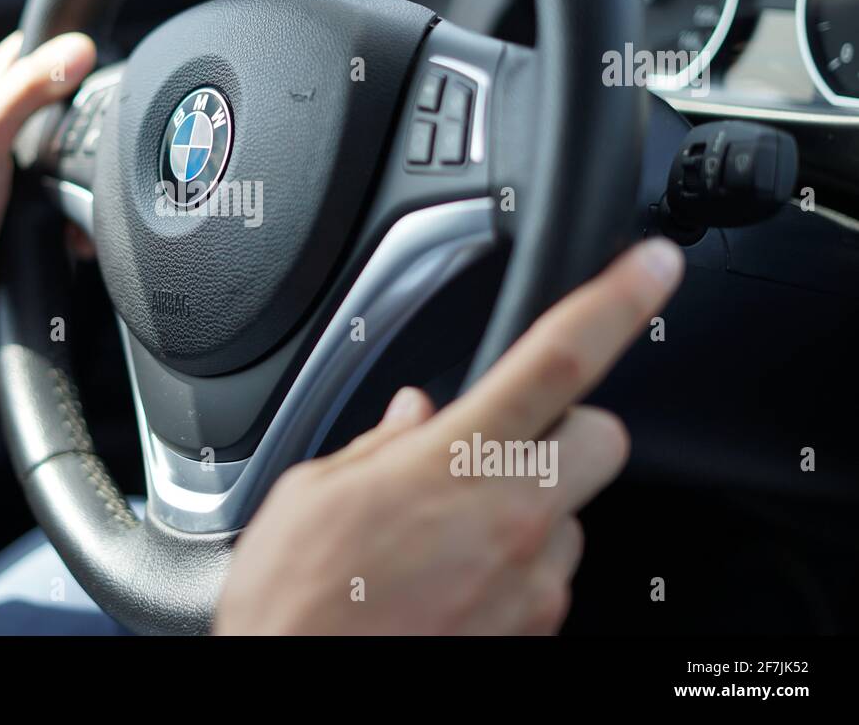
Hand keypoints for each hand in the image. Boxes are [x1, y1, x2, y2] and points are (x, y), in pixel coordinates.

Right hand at [214, 237, 684, 634]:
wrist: (295, 688)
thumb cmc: (296, 600)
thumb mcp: (313, 493)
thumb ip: (377, 444)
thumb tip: (411, 417)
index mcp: (455, 464)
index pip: (558, 362)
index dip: (617, 302)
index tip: (654, 266)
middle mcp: (512, 524)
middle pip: (603, 440)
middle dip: (567, 429)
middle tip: (506, 441)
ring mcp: (530, 586)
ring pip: (573, 516)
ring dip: (529, 509)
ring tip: (447, 533)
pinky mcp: (533, 632)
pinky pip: (546, 577)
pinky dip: (511, 566)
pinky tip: (449, 577)